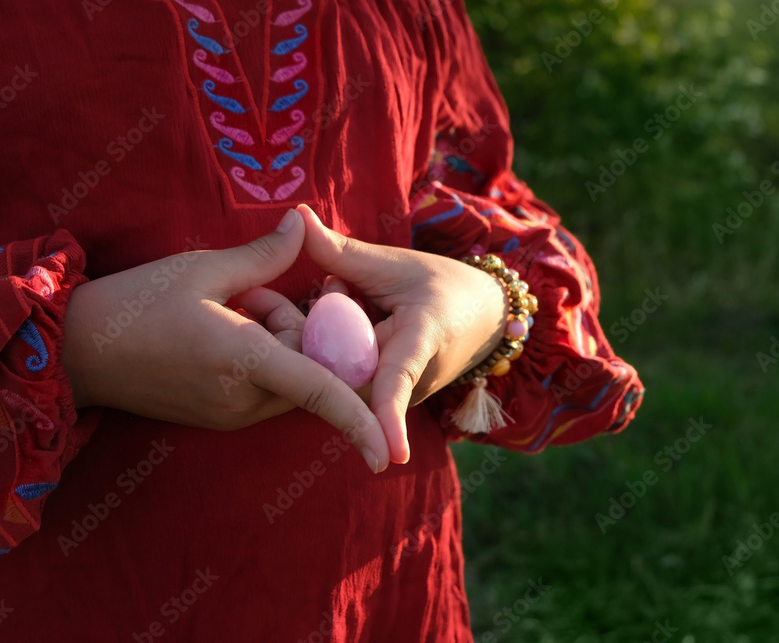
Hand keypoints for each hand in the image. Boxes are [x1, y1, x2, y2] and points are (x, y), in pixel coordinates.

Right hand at [62, 209, 388, 471]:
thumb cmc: (135, 303)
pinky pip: (264, 390)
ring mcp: (228, 415)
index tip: (384, 450)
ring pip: (288, 381)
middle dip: (298, 330)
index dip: (357, 420)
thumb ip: (264, 255)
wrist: (77, 351)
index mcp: (242, 362)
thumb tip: (305, 224)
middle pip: (309, 371)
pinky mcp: (217, 418)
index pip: (316, 392)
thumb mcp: (202, 268)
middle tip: (249, 296)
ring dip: (277, 344)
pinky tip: (219, 333)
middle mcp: (241, 400)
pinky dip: (261, 361)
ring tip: (227, 312)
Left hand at [296, 205, 508, 464]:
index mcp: (421, 342)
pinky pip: (345, 378)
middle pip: (342, 368)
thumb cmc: (440, 285)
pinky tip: (345, 316)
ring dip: (326, 336)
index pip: (397, 380)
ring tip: (342, 295)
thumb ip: (341, 250)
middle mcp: (410, 380)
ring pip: (340, 373)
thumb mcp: (394, 263)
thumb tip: (296, 217)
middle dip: (309, 332)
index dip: (389, 415)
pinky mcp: (383, 402)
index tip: (389, 454)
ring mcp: (399, 397)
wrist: (482, 317)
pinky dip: (334, 348)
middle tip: (299, 290)